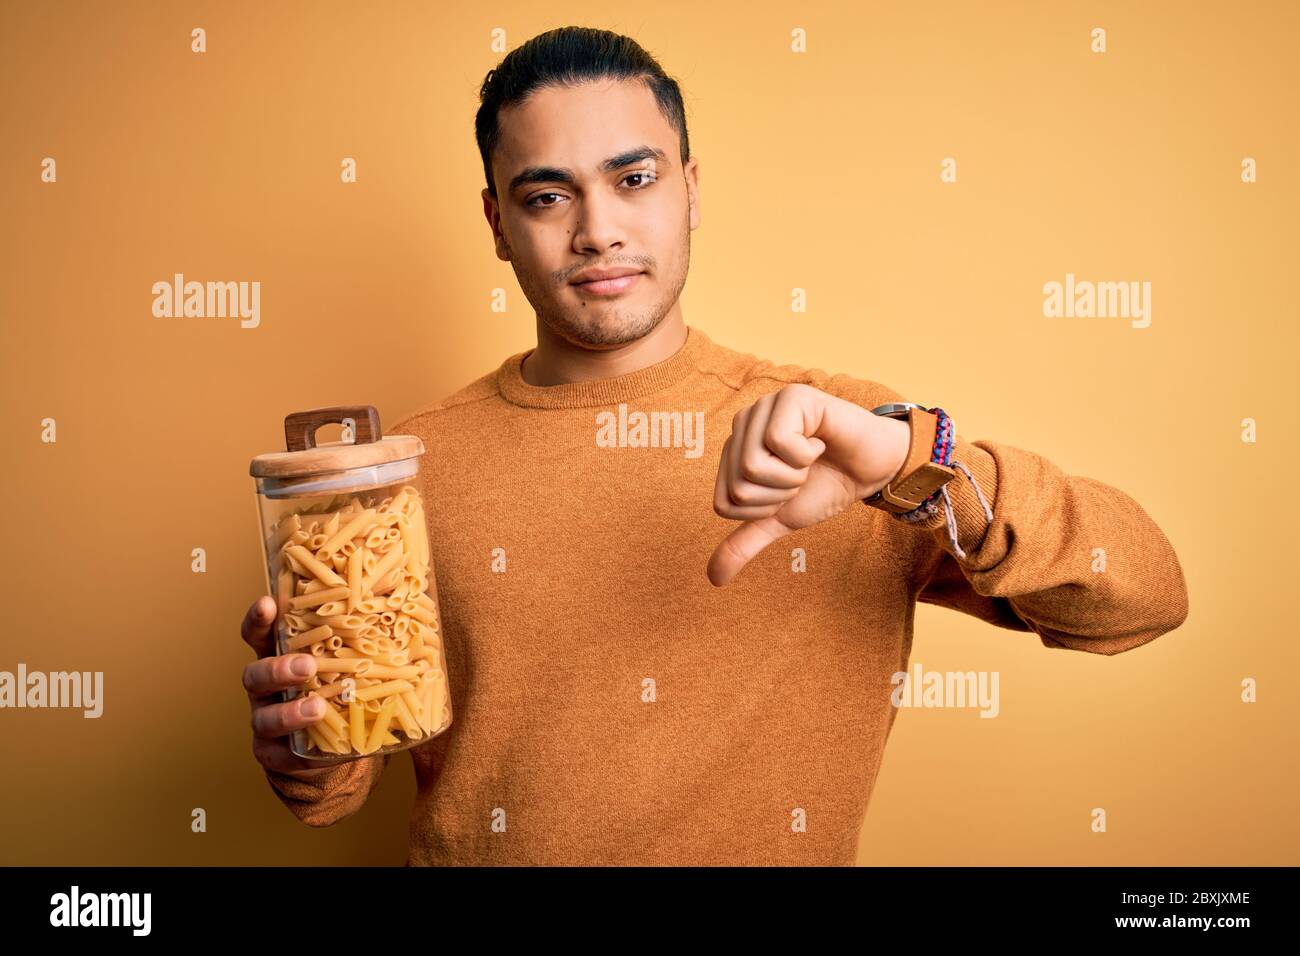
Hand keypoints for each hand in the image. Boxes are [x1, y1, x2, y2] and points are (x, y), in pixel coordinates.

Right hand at [241, 595, 346, 778]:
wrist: (334, 745)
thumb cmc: (343, 690)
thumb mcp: (348, 660)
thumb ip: (363, 637)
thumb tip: (413, 603)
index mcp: (281, 656)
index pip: (260, 633)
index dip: (260, 619)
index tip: (269, 604)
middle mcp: (267, 687)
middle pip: (256, 674)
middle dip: (279, 669)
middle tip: (307, 666)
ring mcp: (266, 720)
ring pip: (265, 717)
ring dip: (289, 713)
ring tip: (317, 708)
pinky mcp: (274, 753)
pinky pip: (279, 752)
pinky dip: (298, 748)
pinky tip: (319, 748)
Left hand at [707, 384, 910, 586]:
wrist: (873, 470)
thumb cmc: (826, 486)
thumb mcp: (781, 518)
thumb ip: (746, 542)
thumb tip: (713, 578)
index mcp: (734, 451)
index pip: (724, 503)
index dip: (763, 509)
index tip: (788, 491)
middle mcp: (743, 425)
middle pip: (738, 486)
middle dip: (779, 493)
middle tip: (803, 474)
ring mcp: (765, 407)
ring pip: (753, 465)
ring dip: (793, 475)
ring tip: (811, 458)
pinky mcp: (791, 397)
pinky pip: (779, 441)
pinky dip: (806, 454)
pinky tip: (820, 441)